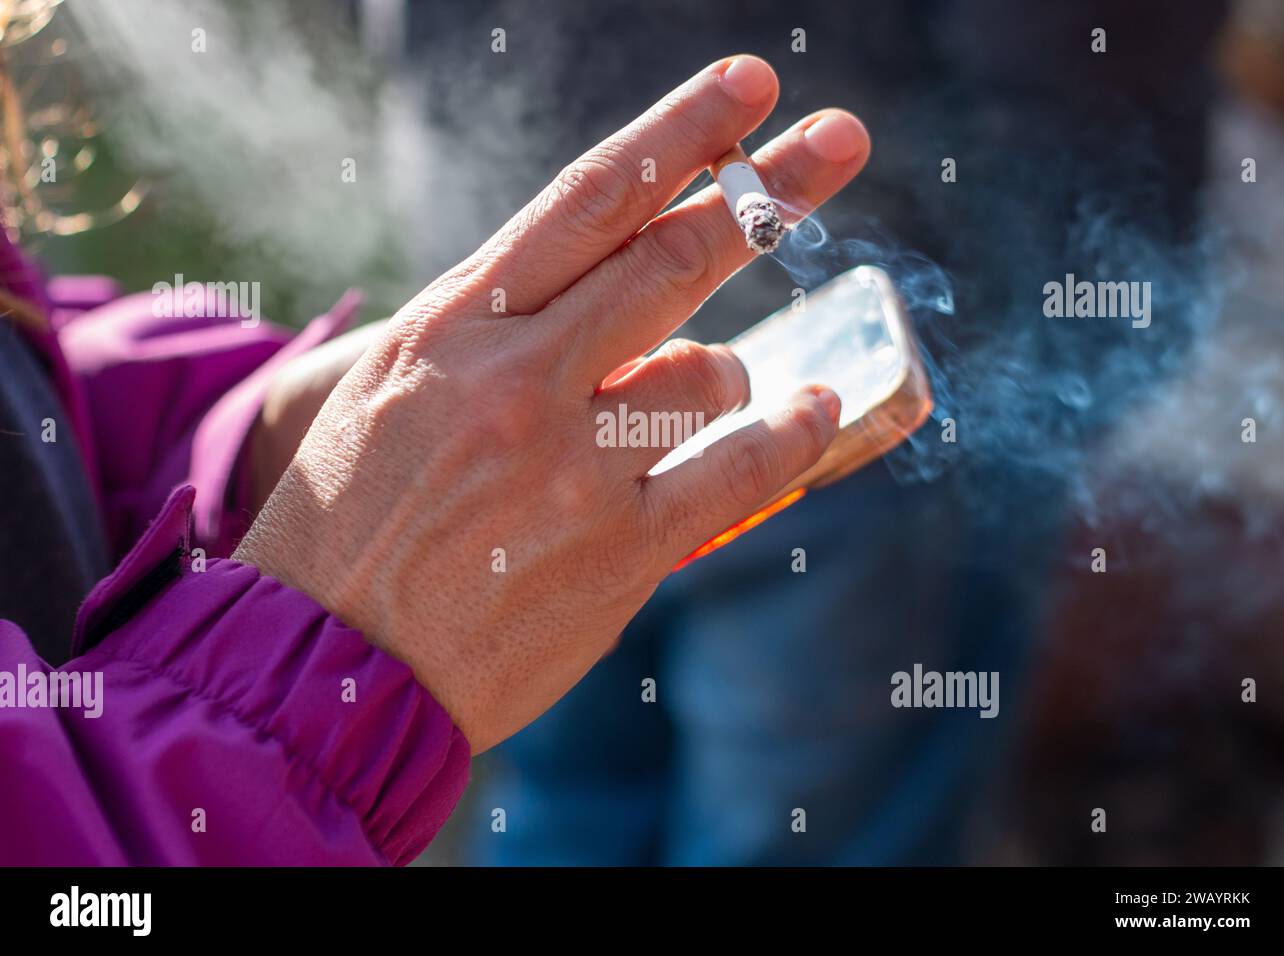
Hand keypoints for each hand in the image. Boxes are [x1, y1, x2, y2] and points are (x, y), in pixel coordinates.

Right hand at [234, 55, 869, 752]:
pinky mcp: (617, 553)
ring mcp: (571, 468)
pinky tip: (815, 410)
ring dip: (725, 372)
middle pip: (671, 257)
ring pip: (711, 372)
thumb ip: (502, 333)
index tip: (748, 88)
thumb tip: (626, 301)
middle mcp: (516, 379)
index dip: (680, 132)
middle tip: (840, 139)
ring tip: (707, 392)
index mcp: (452, 326)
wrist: (319, 667)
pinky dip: (790, 434)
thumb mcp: (396, 391)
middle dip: (769, 191)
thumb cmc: (350, 523)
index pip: (587, 201)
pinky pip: (739, 470)